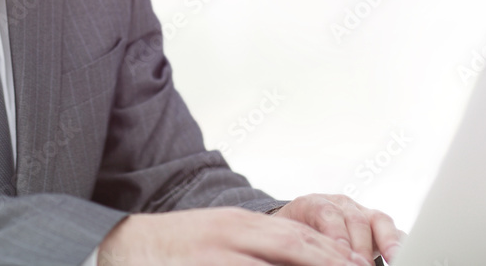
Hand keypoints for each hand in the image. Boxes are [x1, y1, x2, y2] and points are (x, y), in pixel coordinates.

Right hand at [97, 206, 382, 264]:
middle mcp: (230, 238)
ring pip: (274, 263)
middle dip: (330, 263)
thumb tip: (303, 255)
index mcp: (237, 224)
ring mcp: (216, 258)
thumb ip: (260, 245)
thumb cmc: (178, 247)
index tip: (360, 263)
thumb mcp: (221, 234)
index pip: (297, 236)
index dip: (333, 253)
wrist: (124, 247)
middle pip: (293, 250)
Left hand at [272, 194, 404, 263]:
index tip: (342, 253)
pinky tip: (402, 258)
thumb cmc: (293, 237)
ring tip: (395, 260)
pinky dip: (398, 244)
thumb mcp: (290, 238)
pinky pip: (393, 231)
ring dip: (388, 243)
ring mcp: (361, 212)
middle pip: (355, 219)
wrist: (298, 226)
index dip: (335, 233)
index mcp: (312, 203)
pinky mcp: (378, 225)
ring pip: (379, 221)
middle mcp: (340, 204)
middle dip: (361, 246)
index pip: (326, 212)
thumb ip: (303, 246)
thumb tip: (313, 256)